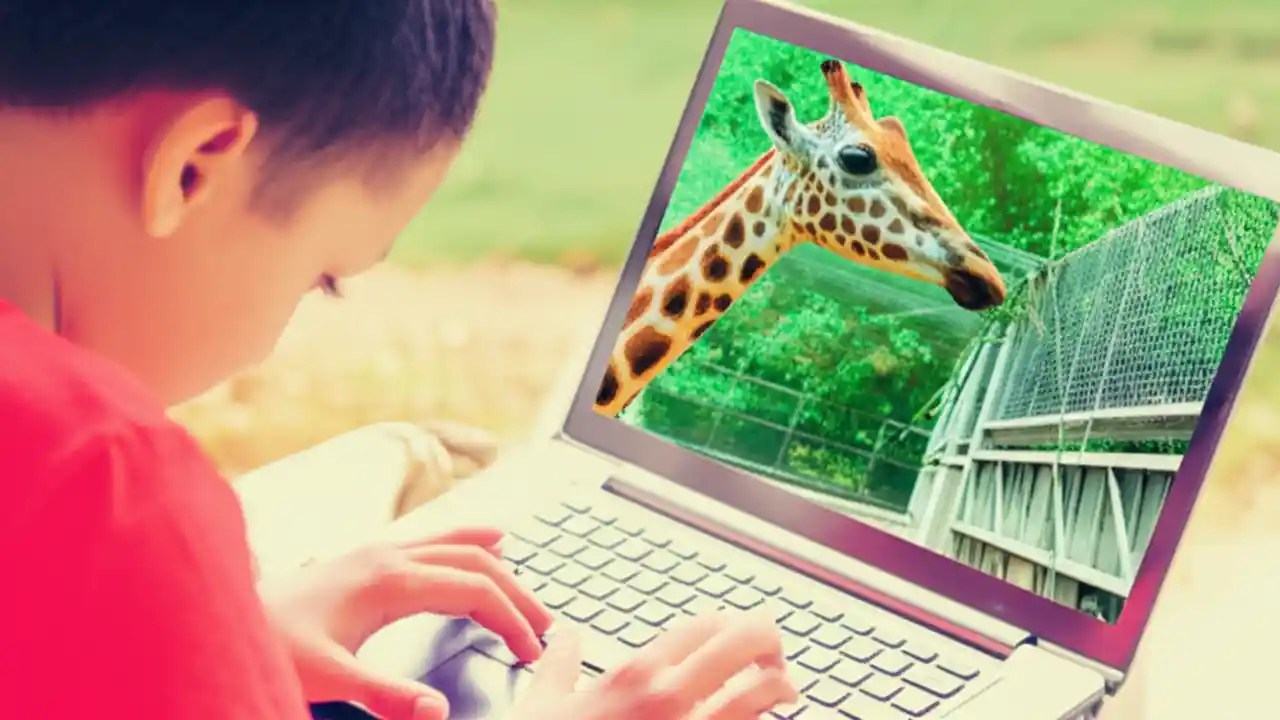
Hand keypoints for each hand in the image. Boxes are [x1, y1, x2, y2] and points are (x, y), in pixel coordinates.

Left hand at [259, 527, 553, 719]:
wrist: (221, 613)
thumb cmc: (269, 642)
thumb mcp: (327, 677)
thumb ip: (386, 695)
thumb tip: (437, 711)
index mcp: (388, 579)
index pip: (472, 589)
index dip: (510, 619)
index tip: (531, 649)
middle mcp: (389, 555)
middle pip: (474, 562)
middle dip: (514, 592)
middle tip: (544, 627)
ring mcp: (378, 550)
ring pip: (456, 545)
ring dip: (497, 564)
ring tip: (527, 583)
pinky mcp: (367, 556)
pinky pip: (434, 540)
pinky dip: (469, 541)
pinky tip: (484, 539)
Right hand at [509, 611, 798, 718]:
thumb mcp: (541, 703)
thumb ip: (559, 664)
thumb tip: (564, 637)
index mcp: (634, 672)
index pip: (704, 626)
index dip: (729, 624)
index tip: (737, 631)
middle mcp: (670, 696)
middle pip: (743, 643)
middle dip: (768, 639)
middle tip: (776, 648)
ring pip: (760, 692)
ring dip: (781, 683)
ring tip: (788, 687)